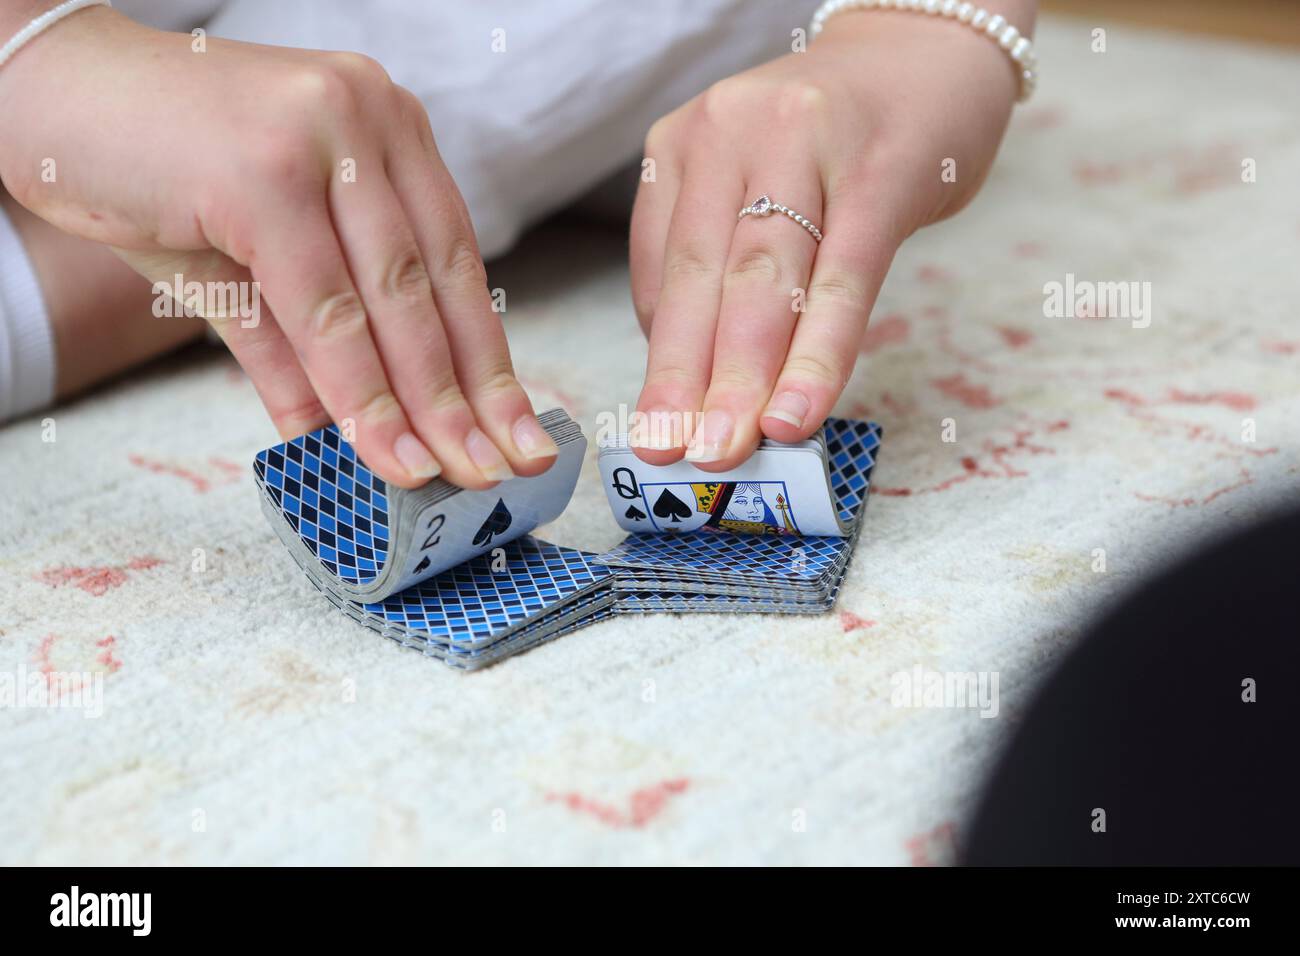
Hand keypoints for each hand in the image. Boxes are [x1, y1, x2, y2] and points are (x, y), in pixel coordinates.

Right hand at [0, 6, 556, 488]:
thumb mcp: (255, 264)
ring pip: (386, 302)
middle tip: (498, 472)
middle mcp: (370, 121)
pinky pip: (321, 306)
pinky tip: (376, 450)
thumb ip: (309, 347)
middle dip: (468, 394)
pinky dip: (349, 389)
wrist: (44, 95)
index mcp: (387, 133)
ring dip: (416, 406)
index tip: (517, 430)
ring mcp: (321, 136)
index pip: (455, 264)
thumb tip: (357, 441)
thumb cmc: (156, 174)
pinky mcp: (263, 170)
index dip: (488, 357)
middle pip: (434, 287)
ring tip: (441, 478)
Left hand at [628, 4, 1029, 469]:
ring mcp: (804, 142)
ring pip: (763, 282)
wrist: (930, 53)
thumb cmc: (835, 142)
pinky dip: (817, 353)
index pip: (662, 273)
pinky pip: (842, 279)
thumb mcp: (752, 186)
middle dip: (685, 382)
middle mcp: (731, 131)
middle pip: (703, 281)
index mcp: (685, 144)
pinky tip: (799, 411)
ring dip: (742, 378)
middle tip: (673, 458)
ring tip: (727, 448)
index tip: (658, 434)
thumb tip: (697, 379)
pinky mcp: (879, 169)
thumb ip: (721, 264)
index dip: (662, 363)